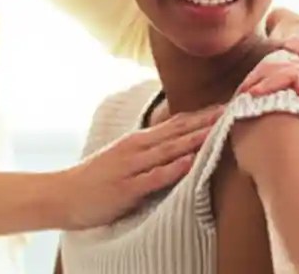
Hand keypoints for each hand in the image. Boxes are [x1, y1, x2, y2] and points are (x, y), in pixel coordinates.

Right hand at [57, 103, 222, 228]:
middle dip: (207, 121)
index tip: (229, 106)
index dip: (203, 115)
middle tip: (235, 109)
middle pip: (178, 131)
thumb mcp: (125, 158)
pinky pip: (154, 177)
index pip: (177, 123)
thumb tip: (178, 144)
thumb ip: (150, 151)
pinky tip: (190, 161)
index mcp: (139, 141)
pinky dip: (173, 169)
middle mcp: (137, 148)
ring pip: (170, 150)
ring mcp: (132, 167)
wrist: (63, 194)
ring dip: (196, 139)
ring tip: (219, 129)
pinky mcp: (126, 188)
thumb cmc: (97, 179)